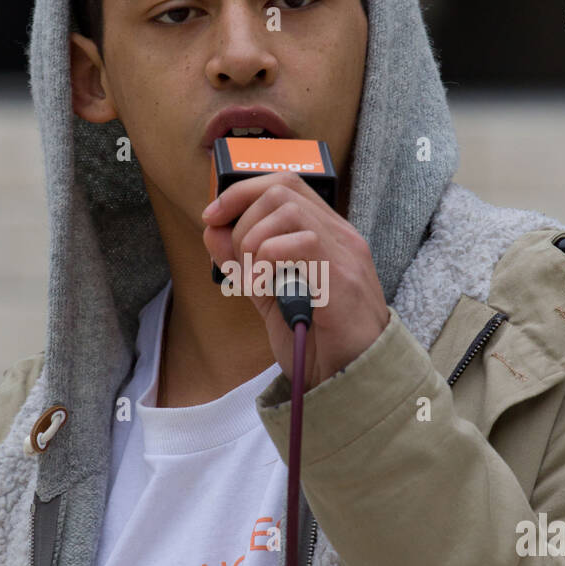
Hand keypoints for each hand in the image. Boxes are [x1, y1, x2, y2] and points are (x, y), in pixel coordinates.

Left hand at [201, 171, 389, 390]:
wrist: (352, 380)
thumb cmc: (317, 343)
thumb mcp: (269, 297)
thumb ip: (244, 264)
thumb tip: (212, 230)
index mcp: (326, 235)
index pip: (284, 185)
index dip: (241, 193)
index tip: (212, 217)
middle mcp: (340, 235)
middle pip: (281, 190)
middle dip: (241, 220)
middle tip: (236, 263)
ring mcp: (346, 253)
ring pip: (287, 210)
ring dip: (253, 241)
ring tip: (253, 279)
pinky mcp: (344, 276)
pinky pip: (300, 243)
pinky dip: (268, 260)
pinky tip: (265, 288)